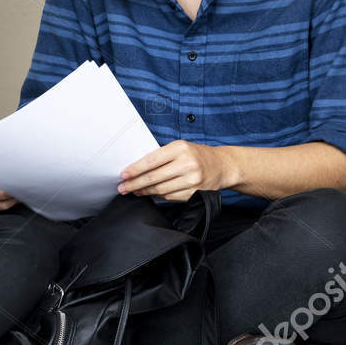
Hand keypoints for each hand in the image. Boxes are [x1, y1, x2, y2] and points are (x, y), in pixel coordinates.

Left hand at [119, 141, 233, 201]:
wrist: (223, 166)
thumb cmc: (197, 155)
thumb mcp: (180, 147)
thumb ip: (161, 156)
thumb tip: (136, 169)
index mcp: (180, 148)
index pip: (152, 160)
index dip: (135, 169)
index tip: (123, 175)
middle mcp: (187, 164)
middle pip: (154, 178)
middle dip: (135, 184)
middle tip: (123, 187)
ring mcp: (192, 180)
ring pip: (160, 190)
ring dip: (144, 191)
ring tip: (134, 191)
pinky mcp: (195, 193)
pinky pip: (170, 197)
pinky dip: (158, 196)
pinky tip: (150, 194)